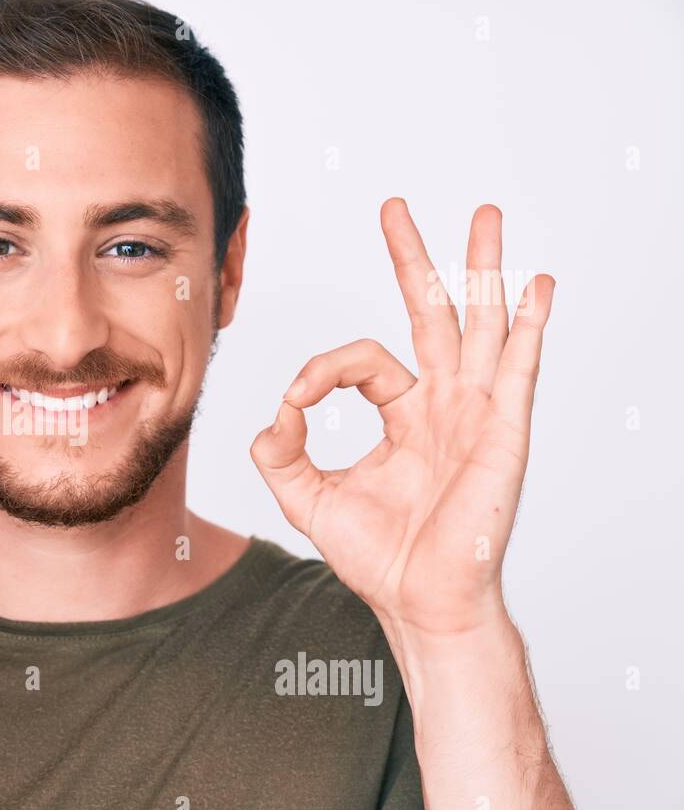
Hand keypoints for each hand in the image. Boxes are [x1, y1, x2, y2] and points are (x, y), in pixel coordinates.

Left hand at [250, 198, 552, 638]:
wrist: (419, 602)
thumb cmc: (378, 556)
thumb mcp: (307, 497)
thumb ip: (281, 452)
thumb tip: (274, 411)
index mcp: (402, 414)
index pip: (362, 360)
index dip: (321, 371)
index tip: (296, 404)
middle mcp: (443, 404)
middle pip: (430, 313)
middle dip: (413, 258)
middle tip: (395, 207)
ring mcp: (476, 413)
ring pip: (479, 324)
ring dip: (481, 269)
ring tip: (485, 215)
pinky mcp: (503, 433)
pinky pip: (517, 369)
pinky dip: (529, 326)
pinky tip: (536, 285)